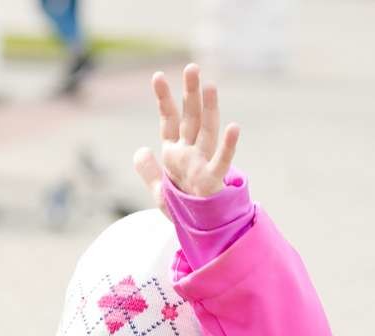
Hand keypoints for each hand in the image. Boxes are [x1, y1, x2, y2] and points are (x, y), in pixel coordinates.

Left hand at [133, 64, 238, 208]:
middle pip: (191, 117)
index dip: (164, 99)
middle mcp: (190, 152)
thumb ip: (148, 171)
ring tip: (211, 86)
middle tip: (191, 68)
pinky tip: (234, 128)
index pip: (169, 120)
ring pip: (207, 131)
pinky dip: (228, 145)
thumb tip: (141, 150)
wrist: (199, 229)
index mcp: (175, 152)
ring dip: (209, 109)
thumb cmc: (183, 208)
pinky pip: (221, 160)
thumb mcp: (158, 191)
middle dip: (190, 94)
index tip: (158, 76)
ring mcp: (202, 162)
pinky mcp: (212, 179)